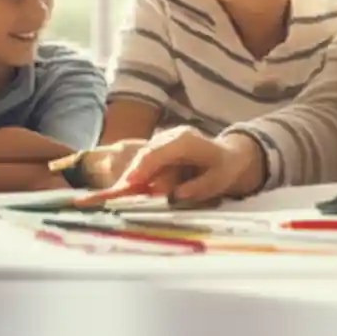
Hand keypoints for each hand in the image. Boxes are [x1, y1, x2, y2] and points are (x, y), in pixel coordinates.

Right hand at [76, 127, 264, 206]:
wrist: (229, 154)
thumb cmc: (224, 168)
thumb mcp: (219, 180)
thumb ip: (198, 187)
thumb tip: (175, 195)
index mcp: (185, 141)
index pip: (158, 152)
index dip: (142, 167)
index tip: (128, 184)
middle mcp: (170, 137)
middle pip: (144, 156)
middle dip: (129, 176)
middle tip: (109, 197)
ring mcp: (162, 142)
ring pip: (140, 161)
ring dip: (130, 181)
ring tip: (106, 198)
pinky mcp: (157, 151)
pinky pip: (142, 164)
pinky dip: (132, 179)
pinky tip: (115, 192)